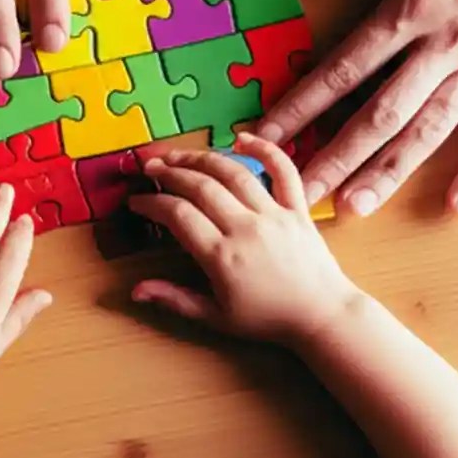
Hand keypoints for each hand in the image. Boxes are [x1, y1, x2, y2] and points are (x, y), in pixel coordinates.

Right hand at [129, 133, 359, 344]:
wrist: (322, 316)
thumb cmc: (268, 320)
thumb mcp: (216, 317)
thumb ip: (175, 299)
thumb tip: (135, 291)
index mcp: (222, 257)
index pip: (177, 215)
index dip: (151, 204)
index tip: (137, 202)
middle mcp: (246, 228)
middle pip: (200, 187)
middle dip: (169, 173)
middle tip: (149, 170)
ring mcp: (274, 214)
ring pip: (233, 172)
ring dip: (201, 158)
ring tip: (178, 155)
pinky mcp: (297, 208)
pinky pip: (283, 170)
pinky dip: (265, 149)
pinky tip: (241, 137)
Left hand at [259, 0, 457, 216]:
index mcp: (410, 8)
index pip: (343, 69)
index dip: (300, 106)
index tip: (267, 136)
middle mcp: (443, 45)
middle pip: (379, 114)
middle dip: (335, 157)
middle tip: (299, 193)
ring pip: (428, 130)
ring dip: (389, 171)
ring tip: (355, 205)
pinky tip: (457, 206)